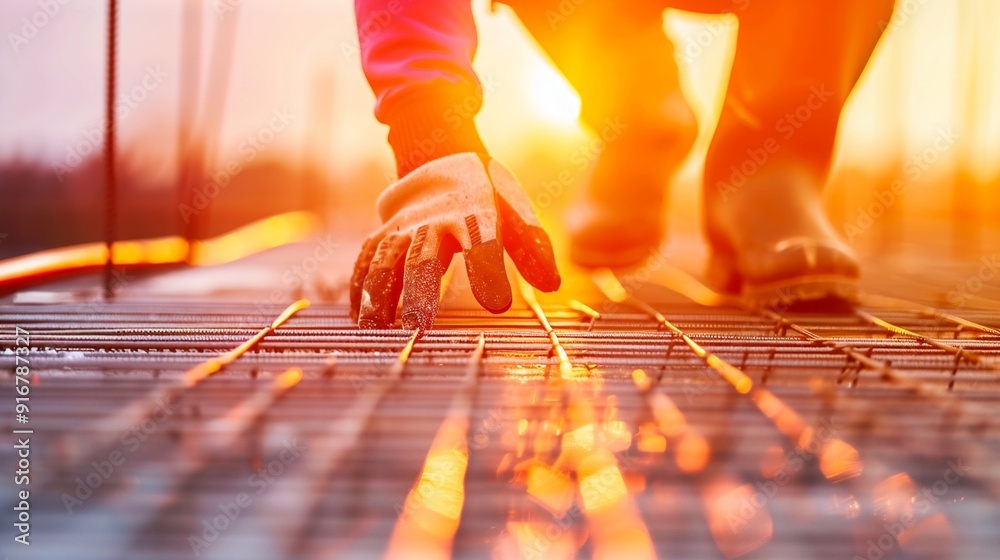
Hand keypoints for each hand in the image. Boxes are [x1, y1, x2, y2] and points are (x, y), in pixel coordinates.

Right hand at [350, 153, 560, 330]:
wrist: (441, 157)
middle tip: (418, 325)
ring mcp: (405, 226)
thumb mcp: (515, 213)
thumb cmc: (487, 198)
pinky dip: (359, 286)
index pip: (484, 243)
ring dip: (378, 291)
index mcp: (475, 214)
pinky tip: (358, 315)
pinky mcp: (384, 232)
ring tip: (377, 327)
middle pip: (424, 256)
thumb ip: (532, 249)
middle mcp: (435, 220)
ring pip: (385, 258)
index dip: (489, 273)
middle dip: (420, 290)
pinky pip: (366, 257)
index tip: (497, 304)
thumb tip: (552, 284)